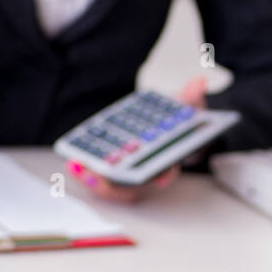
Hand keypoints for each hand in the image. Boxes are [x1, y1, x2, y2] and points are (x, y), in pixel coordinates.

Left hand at [67, 77, 207, 201]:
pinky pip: (98, 180)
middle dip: (115, 186)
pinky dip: (86, 174)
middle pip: (133, 187)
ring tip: (79, 167)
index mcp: (167, 157)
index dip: (163, 175)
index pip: (167, 170)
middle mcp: (148, 170)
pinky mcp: (110, 170)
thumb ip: (190, 95)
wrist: (162, 121)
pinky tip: (73, 163)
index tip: (159, 178)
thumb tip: (198, 83)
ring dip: (95, 182)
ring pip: (113, 188)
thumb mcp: (184, 104)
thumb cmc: (172, 118)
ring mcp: (128, 172)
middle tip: (98, 174)